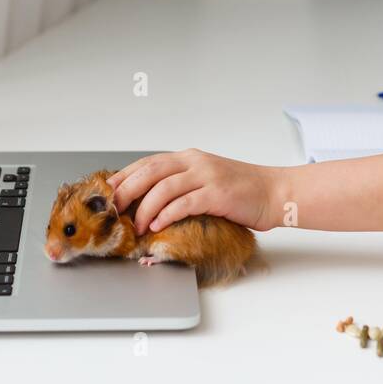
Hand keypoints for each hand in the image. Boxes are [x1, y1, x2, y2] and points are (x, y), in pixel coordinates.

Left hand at [107, 148, 280, 234]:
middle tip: (113, 210)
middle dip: (126, 191)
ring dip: (144, 208)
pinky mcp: (217, 193)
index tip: (108, 193)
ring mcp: (206, 176)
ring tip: (136, 226)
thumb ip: (181, 185)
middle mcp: (195, 162)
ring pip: (163, 188)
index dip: (124, 177)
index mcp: (189, 157)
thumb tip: (147, 204)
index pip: (147, 163)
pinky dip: (166, 214)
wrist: (274, 192)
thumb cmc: (240, 191)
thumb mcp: (206, 180)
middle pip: (150, 172)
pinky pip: (184, 202)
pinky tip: (157, 225)